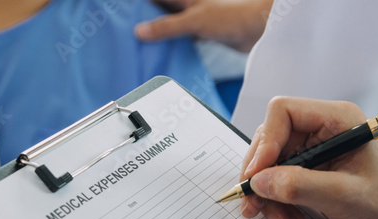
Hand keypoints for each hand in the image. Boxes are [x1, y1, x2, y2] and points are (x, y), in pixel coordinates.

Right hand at [135, 0, 273, 51]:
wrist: (259, 29)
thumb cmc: (232, 15)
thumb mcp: (193, 20)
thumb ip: (167, 27)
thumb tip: (140, 32)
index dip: (137, 6)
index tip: (119, 10)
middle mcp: (187, 3)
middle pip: (159, 8)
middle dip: (143, 17)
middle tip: (123, 29)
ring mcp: (194, 17)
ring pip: (169, 23)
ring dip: (157, 32)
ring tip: (136, 43)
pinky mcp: (202, 31)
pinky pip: (181, 36)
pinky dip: (171, 44)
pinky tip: (161, 54)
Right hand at [239, 97, 377, 218]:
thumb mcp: (343, 196)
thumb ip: (299, 186)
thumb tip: (260, 182)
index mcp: (338, 120)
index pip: (284, 113)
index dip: (265, 143)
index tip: (257, 177)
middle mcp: (324, 131)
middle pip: (271, 140)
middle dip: (261, 175)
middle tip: (253, 204)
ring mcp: (318, 154)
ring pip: (272, 165)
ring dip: (268, 195)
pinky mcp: (314, 175)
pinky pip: (281, 182)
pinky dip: (278, 203)